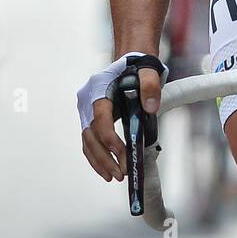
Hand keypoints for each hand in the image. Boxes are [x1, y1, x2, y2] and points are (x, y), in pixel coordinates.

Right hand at [77, 53, 165, 181]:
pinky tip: (108, 169)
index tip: (123, 154)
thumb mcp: (148, 71)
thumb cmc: (138, 66)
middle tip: (119, 174)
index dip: (110, 139)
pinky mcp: (91, 119)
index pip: (100, 119)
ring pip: (87, 141)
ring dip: (99, 161)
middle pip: (90, 135)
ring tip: (113, 177)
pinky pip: (90, 141)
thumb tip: (150, 108)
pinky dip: (97, 157)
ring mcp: (86, 111)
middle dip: (104, 157)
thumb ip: (150, 85)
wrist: (130, 60)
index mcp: (98, 89)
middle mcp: (87, 102)